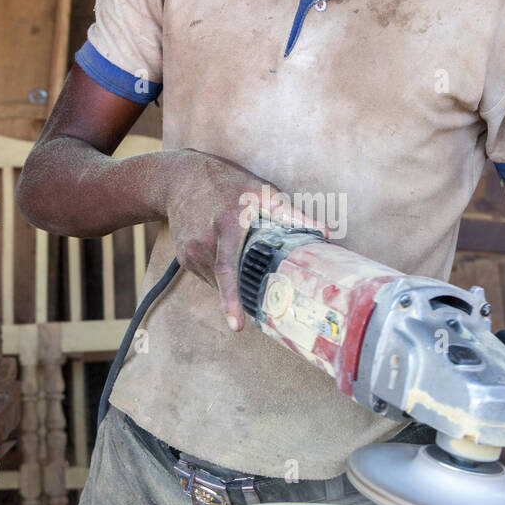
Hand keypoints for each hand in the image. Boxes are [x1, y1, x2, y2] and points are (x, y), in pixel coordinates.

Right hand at [161, 149, 326, 331]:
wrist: (180, 178)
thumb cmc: (226, 182)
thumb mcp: (261, 191)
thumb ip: (291, 214)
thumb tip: (324, 232)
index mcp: (226, 226)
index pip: (227, 269)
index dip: (231, 299)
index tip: (236, 326)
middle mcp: (203, 242)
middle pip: (228, 280)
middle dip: (246, 290)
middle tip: (265, 293)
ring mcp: (189, 252)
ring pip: (217, 281)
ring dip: (234, 280)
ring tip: (242, 256)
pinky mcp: (183, 257)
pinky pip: (208, 275)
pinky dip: (221, 273)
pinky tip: (226, 253)